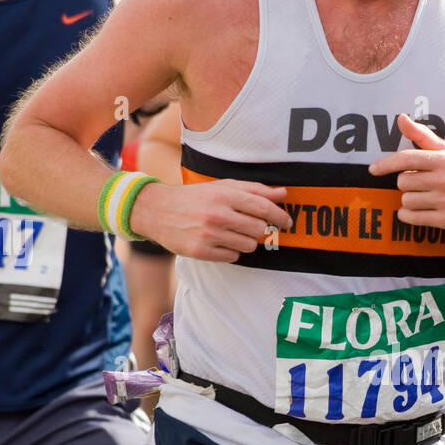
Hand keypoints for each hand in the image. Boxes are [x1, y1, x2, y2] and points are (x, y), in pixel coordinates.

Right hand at [129, 179, 291, 261]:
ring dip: (247, 241)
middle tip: (252, 226)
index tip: (287, 222)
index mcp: (224, 195)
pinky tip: (220, 242)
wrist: (157, 210)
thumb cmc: (195, 197)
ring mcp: (208, 234)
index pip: (262, 207)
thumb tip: (283, 193)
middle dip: (261, 229)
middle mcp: (217, 214)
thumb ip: (254, 190)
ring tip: (232, 232)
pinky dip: (232, 251)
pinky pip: (233, 257)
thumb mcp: (223, 187)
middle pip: (259, 229)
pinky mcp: (201, 251)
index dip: (280, 216)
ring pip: (249, 245)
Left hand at [368, 113, 444, 236]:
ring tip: (426, 198)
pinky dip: (409, 215)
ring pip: (406, 201)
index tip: (373, 169)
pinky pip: (412, 217)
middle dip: (407, 184)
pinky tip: (420, 211)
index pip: (408, 159)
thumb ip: (422, 135)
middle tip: (422, 184)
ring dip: (409, 201)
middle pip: (403, 182)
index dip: (386, 164)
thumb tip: (401, 118)